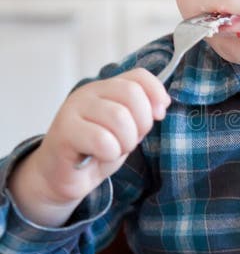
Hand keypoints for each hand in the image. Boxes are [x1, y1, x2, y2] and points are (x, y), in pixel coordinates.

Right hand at [8, 69, 169, 227]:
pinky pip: (102, 140)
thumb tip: (162, 105)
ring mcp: (74, 109)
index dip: (156, 94)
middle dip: (141, 124)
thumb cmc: (96, 152)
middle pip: (132, 94)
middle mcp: (89, 93)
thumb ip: (142, 114)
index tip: (158, 115)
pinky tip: (98, 156)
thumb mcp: (127, 130)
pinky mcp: (65, 131)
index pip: (139, 76)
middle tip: (129, 141)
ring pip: (119, 117)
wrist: (63, 176)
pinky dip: (109, 154)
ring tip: (113, 150)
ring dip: (125, 142)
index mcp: (106, 89)